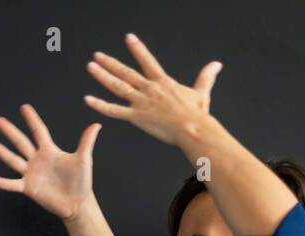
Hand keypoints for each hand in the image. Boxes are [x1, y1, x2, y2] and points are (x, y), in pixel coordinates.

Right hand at [0, 103, 101, 221]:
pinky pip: (11, 184)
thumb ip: (86, 142)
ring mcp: (31, 174)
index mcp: (49, 151)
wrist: (77, 203)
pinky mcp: (28, 188)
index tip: (24, 107)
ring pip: (13, 160)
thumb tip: (96, 124)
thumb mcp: (83, 160)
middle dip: (10, 131)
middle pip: (21, 142)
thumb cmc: (81, 181)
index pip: (39, 131)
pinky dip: (0, 182)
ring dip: (1, 151)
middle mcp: (37, 160)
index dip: (32, 120)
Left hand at [84, 33, 221, 148]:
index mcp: (163, 82)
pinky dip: (100, 105)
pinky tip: (88, 99)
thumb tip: (217, 64)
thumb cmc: (197, 114)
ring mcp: (141, 102)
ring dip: (102, 76)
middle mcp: (149, 88)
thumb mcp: (201, 92)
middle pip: (125, 72)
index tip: (128, 38)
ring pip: (117, 86)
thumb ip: (206, 77)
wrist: (192, 128)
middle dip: (110, 63)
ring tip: (91, 67)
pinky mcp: (136, 117)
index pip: (147, 60)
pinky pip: (114, 110)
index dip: (137, 49)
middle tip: (97, 56)